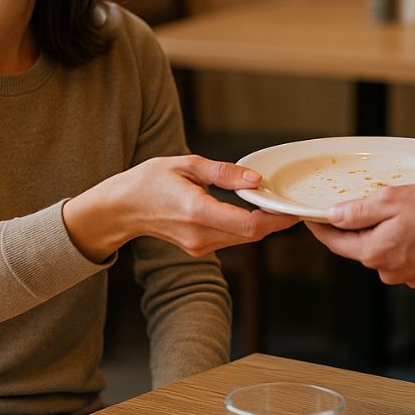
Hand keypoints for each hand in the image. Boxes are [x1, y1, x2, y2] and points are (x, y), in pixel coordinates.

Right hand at [65, 155, 298, 259]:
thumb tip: (255, 179)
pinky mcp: (199, 249)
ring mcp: (199, 246)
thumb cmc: (151, 180)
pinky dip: (245, 227)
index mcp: (197, 211)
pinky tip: (251, 210)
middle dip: (274, 221)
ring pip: (243, 239)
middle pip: (251, 235)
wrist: (123, 208)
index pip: (248, 225)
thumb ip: (224, 173)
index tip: (292, 207)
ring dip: (261, 224)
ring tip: (274, 202)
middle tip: (291, 203)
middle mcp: (200, 235)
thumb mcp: (186, 164)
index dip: (275, 219)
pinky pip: (231, 240)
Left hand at [305, 183, 414, 287]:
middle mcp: (388, 271)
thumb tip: (333, 216)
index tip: (312, 218)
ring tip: (408, 214)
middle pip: (362, 247)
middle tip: (371, 204)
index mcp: (375, 253)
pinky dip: (407, 243)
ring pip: (386, 252)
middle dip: (361, 228)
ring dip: (388, 235)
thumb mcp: (393, 200)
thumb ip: (358, 211)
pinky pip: (406, 258)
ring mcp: (409, 276)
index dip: (322, 228)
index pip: (336, 243)